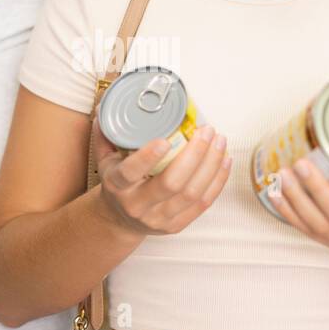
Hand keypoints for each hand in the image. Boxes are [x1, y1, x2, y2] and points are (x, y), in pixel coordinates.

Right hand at [91, 116, 230, 235]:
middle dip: (194, 155)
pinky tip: (225, 160)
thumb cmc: (116, 183)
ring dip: (211, 165)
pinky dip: (218, 181)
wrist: (119, 220)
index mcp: (117, 186)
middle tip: (206, 131)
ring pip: (192, 194)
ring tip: (219, 141)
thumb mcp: (104, 159)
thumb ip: (106, 133)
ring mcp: (159, 218)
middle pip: (171, 184)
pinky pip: (203, 204)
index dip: (148, 157)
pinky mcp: (177, 225)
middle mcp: (137, 205)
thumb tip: (107, 103)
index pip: (131, 173)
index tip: (165, 139)